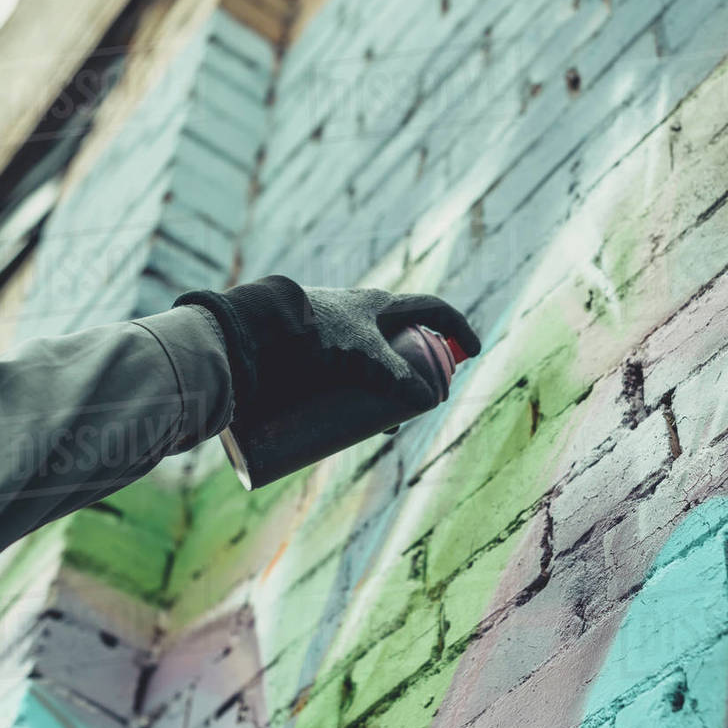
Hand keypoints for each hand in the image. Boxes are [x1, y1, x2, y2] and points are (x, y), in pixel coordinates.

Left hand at [174, 276, 481, 419]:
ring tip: (387, 424)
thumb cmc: (312, 333)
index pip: (434, 309)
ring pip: (375, 365)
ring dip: (387, 392)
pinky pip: (346, 376)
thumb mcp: (362, 355)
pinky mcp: (315, 353)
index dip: (458, 329)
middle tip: (423, 404)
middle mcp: (362, 315)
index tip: (473, 352)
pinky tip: (352, 422)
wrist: (255, 329)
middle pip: (405, 344)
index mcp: (381, 303)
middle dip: (419, 375)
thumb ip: (398, 377)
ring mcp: (339, 334)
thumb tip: (430, 402)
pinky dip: (356, 398)